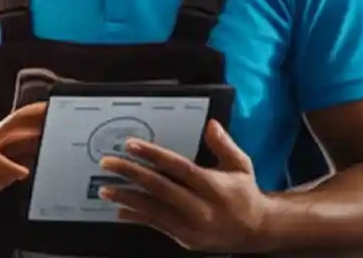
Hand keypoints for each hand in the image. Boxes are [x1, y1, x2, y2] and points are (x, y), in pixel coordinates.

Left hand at [97, 119, 275, 254]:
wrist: (256, 231)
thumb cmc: (244, 194)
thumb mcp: (241, 165)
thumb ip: (224, 144)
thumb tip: (211, 125)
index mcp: (214, 187)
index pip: (178, 168)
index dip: (153, 155)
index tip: (131, 145)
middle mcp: (201, 208)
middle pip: (160, 188)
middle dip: (131, 174)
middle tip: (108, 163)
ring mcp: (192, 226)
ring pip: (153, 210)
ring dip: (126, 198)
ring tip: (106, 188)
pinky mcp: (185, 238)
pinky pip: (156, 226)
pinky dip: (137, 217)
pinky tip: (121, 209)